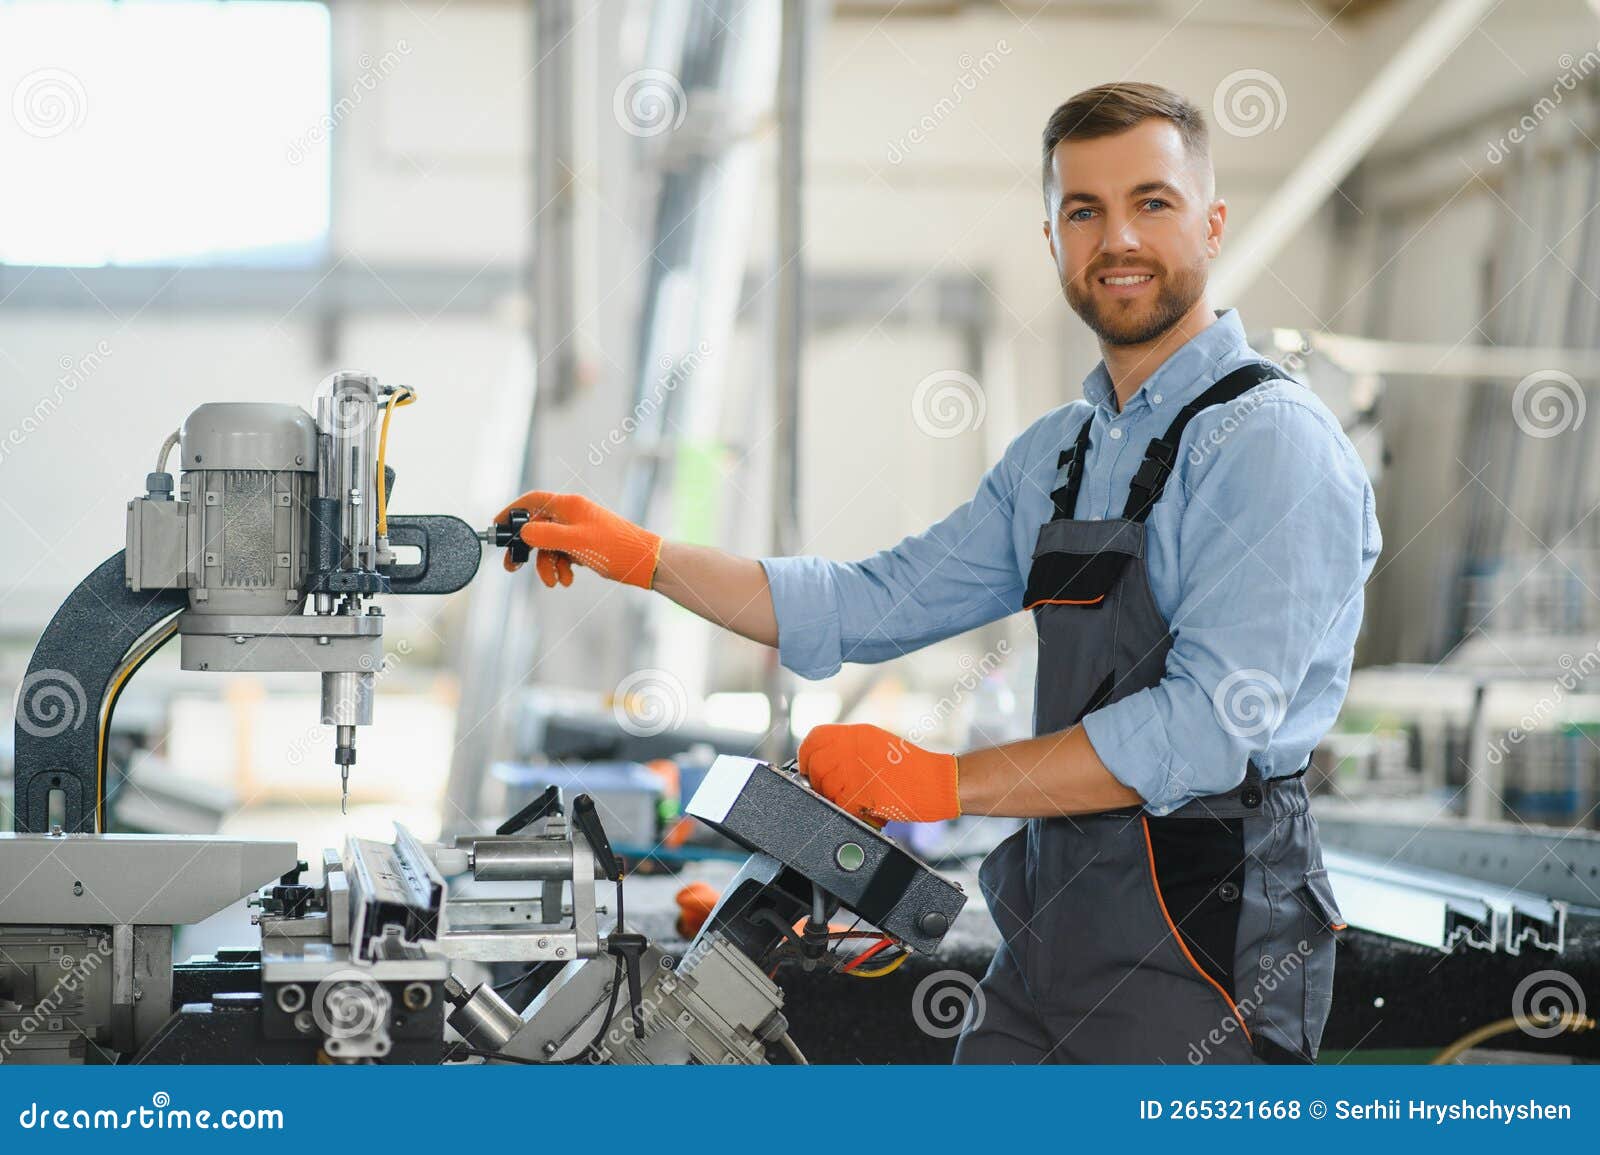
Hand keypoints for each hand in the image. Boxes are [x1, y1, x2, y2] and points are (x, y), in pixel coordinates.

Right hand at [493, 491, 662, 589]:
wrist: (643, 563)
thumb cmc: (614, 548)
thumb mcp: (574, 542)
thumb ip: (545, 535)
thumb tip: (523, 532)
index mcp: (569, 505)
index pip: (533, 501)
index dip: (512, 511)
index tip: (497, 525)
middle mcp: (573, 514)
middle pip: (538, 527)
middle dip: (527, 549)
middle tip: (512, 567)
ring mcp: (579, 530)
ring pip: (550, 545)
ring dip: (547, 565)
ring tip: (555, 581)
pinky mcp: (586, 545)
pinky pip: (563, 554)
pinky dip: (561, 567)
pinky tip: (567, 579)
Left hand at [798, 723, 960, 824]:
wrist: (939, 782)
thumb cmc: (913, 768)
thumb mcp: (879, 745)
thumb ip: (851, 749)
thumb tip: (824, 761)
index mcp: (858, 734)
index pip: (815, 738)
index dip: (806, 755)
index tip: (807, 767)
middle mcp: (854, 748)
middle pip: (815, 765)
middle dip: (816, 782)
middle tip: (828, 790)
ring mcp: (858, 770)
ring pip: (825, 788)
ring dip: (834, 799)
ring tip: (852, 800)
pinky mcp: (863, 792)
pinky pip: (841, 806)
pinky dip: (849, 811)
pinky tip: (864, 808)